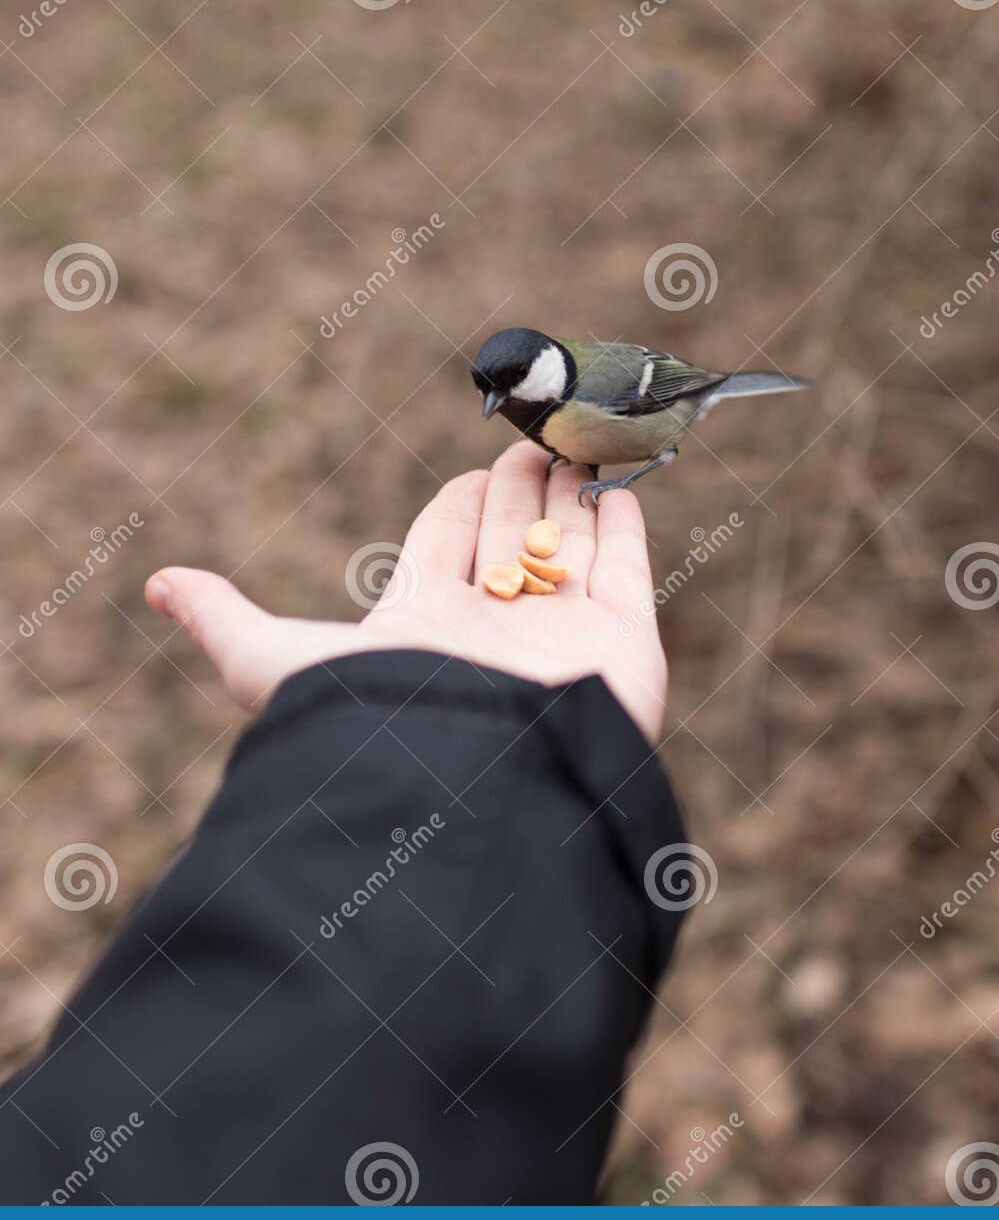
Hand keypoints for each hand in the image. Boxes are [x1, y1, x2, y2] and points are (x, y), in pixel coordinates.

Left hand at [144, 442, 667, 741]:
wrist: (472, 780)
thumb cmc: (373, 721)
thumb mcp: (274, 663)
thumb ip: (224, 621)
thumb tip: (152, 582)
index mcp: (424, 620)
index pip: (445, 542)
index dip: (458, 504)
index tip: (472, 474)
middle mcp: (494, 625)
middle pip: (508, 534)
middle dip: (517, 487)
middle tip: (531, 438)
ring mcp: (560, 633)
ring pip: (567, 546)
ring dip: (571, 493)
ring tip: (575, 442)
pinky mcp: (620, 643)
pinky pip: (625, 571)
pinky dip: (624, 528)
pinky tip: (618, 490)